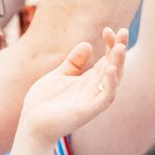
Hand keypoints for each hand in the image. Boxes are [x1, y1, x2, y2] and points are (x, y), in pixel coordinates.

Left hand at [18, 27, 127, 144]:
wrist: (30, 124)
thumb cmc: (44, 102)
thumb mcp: (58, 76)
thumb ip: (73, 63)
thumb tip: (88, 44)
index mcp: (88, 80)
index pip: (106, 59)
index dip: (109, 44)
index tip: (107, 29)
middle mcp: (95, 88)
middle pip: (114, 66)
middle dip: (119, 49)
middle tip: (124, 31)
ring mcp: (93, 100)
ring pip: (113, 80)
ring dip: (118, 63)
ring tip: (120, 47)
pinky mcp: (88, 110)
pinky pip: (106, 96)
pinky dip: (110, 83)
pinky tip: (110, 69)